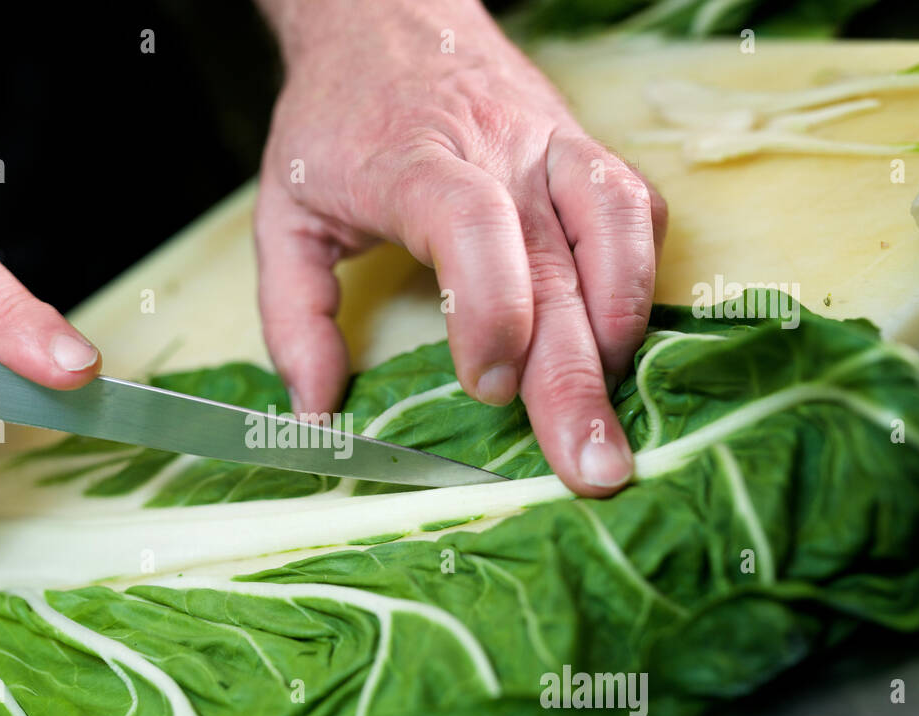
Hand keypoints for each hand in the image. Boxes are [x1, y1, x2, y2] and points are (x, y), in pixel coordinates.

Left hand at [254, 0, 665, 495]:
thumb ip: (292, 317)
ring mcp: (553, 146)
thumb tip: (316, 412)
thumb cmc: (333, 123)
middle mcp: (499, 152)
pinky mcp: (584, 148)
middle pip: (559, 265)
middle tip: (596, 468)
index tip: (486, 388)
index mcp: (414, 164)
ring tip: (616, 406)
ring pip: (619, 229)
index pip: (472, 227)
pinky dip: (637, 277)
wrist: (384, 16)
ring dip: (623, 326)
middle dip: (579, 379)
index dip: (491, 310)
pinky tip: (616, 335)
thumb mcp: (281, 215)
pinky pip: (634, 210)